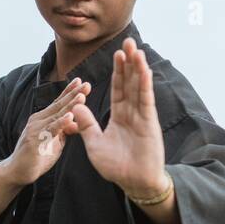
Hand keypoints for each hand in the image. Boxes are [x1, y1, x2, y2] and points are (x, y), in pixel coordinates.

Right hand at [0, 76, 90, 186]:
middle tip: (87, 83)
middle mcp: (38, 120)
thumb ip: (64, 131)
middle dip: (73, 93)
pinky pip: (50, 131)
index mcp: (43, 118)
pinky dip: (60, 123)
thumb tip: (77, 123)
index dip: (70, 91)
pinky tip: (69, 117)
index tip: (82, 81)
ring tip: (82, 96)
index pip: (59, 102)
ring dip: (70, 105)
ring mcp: (35, 129)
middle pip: (59, 105)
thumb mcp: (55, 142)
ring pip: (56, 115)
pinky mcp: (35, 141)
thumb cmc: (37, 156)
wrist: (17, 171)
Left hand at [71, 39, 168, 198]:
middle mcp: (132, 113)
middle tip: (129, 41)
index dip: (118, 71)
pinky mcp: (149, 123)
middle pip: (131, 82)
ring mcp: (142, 116)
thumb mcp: (94, 144)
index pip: (119, 89)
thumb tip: (75, 106)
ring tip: (136, 49)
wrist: (133, 182)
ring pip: (139, 87)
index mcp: (120, 116)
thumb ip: (86, 125)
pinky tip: (144, 70)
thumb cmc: (116, 167)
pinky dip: (145, 85)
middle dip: (129, 63)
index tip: (117, 53)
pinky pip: (146, 100)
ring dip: (138, 68)